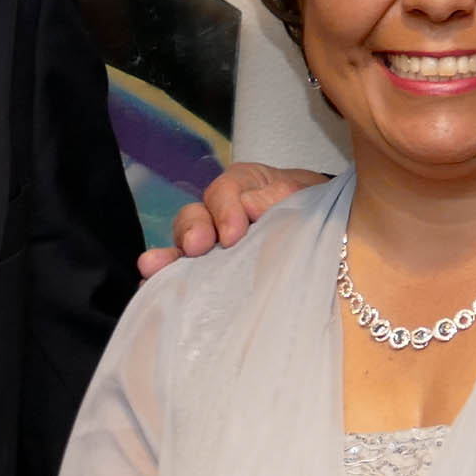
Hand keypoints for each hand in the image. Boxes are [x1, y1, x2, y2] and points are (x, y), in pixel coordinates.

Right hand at [139, 162, 328, 275]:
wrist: (326, 235)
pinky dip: (166, 279)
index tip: (233, 235)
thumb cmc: (309, 209)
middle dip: (193, 230)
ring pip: (183, 243)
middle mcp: (220, 211)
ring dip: (169, 256)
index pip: (227, 190)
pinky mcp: (208, 270)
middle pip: (196, 214)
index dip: (226, 210)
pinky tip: (149, 289)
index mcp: (244, 186)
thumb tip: (251, 204)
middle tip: (197, 247)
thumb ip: (283, 197)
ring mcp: (211, 241)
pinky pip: (182, 272)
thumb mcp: (305, 197)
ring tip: (152, 267)